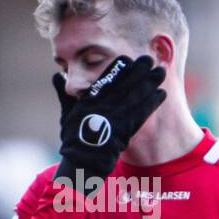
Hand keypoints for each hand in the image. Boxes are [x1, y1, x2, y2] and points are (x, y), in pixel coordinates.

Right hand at [54, 54, 166, 193]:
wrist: (83, 161)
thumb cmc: (74, 138)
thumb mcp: (67, 114)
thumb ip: (65, 94)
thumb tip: (57, 75)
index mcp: (89, 100)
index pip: (106, 80)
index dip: (119, 69)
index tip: (129, 58)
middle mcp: (103, 106)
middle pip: (124, 85)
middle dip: (139, 71)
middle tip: (150, 59)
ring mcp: (115, 118)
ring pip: (135, 96)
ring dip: (150, 83)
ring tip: (160, 72)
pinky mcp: (126, 130)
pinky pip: (142, 114)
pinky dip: (152, 103)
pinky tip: (161, 94)